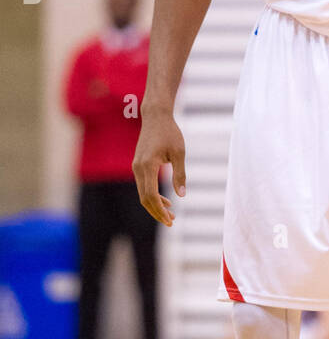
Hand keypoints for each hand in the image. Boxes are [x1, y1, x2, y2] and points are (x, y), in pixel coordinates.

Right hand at [133, 110, 185, 225]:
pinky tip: (165, 201)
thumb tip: (181, 195)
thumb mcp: (179, 153)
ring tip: (170, 214)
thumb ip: (180, 174)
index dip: (160, 210)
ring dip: (155, 205)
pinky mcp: (138, 165)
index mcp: (148, 165)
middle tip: (171, 222)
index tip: (170, 220)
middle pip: (144, 198)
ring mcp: (136, 167)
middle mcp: (138, 168)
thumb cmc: (170, 133)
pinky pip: (143, 185)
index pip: (151, 195)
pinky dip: (152, 195)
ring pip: (142, 193)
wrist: (156, 117)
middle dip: (157, 212)